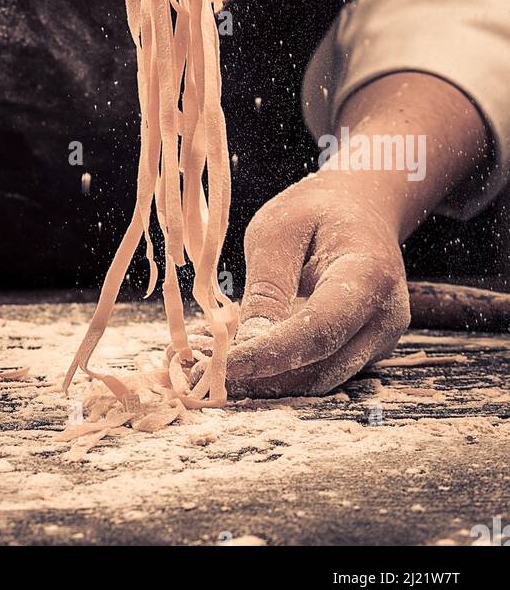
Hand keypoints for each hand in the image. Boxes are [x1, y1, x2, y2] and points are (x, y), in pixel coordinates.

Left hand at [225, 179, 409, 396]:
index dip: (269, 354)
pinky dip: (280, 372)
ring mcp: (379, 340)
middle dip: (261, 376)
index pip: (318, 330)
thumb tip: (248, 344)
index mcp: (369, 275)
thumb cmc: (317, 210)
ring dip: (267, 380)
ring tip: (216, 366)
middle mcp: (384, 318)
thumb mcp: (279, 230)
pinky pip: (320, 370)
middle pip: (321, 367)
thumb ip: (267, 287)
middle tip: (205, 370)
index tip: (221, 365)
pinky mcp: (364, 351)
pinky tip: (241, 360)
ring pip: (319, 380)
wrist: (361, 209)